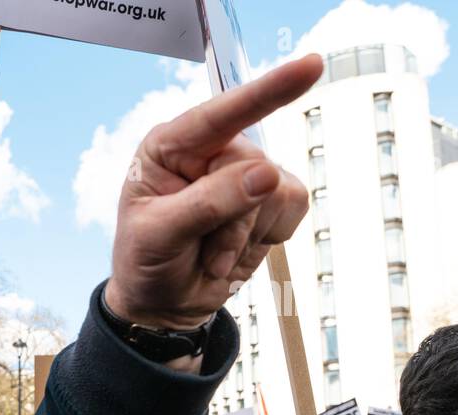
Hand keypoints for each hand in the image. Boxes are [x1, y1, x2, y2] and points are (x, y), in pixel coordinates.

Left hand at [105, 54, 321, 329]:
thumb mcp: (160, 235)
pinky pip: (293, 207)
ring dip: (245, 236)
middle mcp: (211, 151)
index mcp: (171, 146)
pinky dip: (267, 238)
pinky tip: (235, 251)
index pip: (221, 114)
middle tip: (202, 252)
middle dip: (233, 220)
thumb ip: (209, 203)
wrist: (164, 305)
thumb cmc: (146, 263)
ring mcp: (245, 173)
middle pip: (254, 166)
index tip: (311, 67)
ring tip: (212, 255)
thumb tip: (269, 173)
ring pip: (278, 190)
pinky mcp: (272, 199)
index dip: (267, 91)